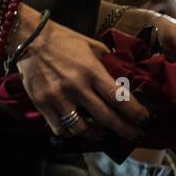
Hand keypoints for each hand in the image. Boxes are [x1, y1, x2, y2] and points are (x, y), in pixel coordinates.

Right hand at [15, 12, 150, 140]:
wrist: (29, 39)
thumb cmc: (65, 40)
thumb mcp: (92, 45)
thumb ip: (108, 62)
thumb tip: (124, 77)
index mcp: (91, 70)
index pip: (119, 98)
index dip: (135, 112)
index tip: (146, 120)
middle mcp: (76, 87)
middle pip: (105, 118)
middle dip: (125, 130)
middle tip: (137, 136)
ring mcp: (57, 98)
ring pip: (82, 129)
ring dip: (98, 136)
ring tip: (106, 135)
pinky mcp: (42, 105)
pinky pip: (60, 128)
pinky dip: (73, 133)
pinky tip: (80, 130)